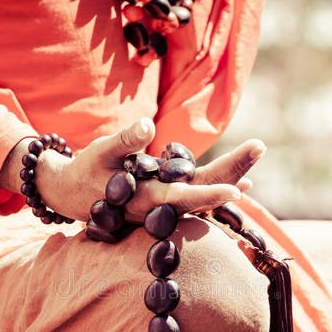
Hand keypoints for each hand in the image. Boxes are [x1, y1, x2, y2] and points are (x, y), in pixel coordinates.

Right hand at [32, 118, 264, 223]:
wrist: (71, 193)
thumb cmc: (85, 169)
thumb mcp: (100, 151)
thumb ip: (124, 141)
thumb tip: (148, 125)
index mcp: (146, 198)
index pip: (184, 197)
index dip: (210, 194)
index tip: (237, 190)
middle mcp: (162, 206)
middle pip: (204, 192)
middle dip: (233, 170)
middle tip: (260, 145)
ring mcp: (166, 205)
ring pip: (204, 193)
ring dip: (231, 174)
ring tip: (256, 152)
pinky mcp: (167, 201)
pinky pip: (198, 195)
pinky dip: (218, 185)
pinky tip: (242, 181)